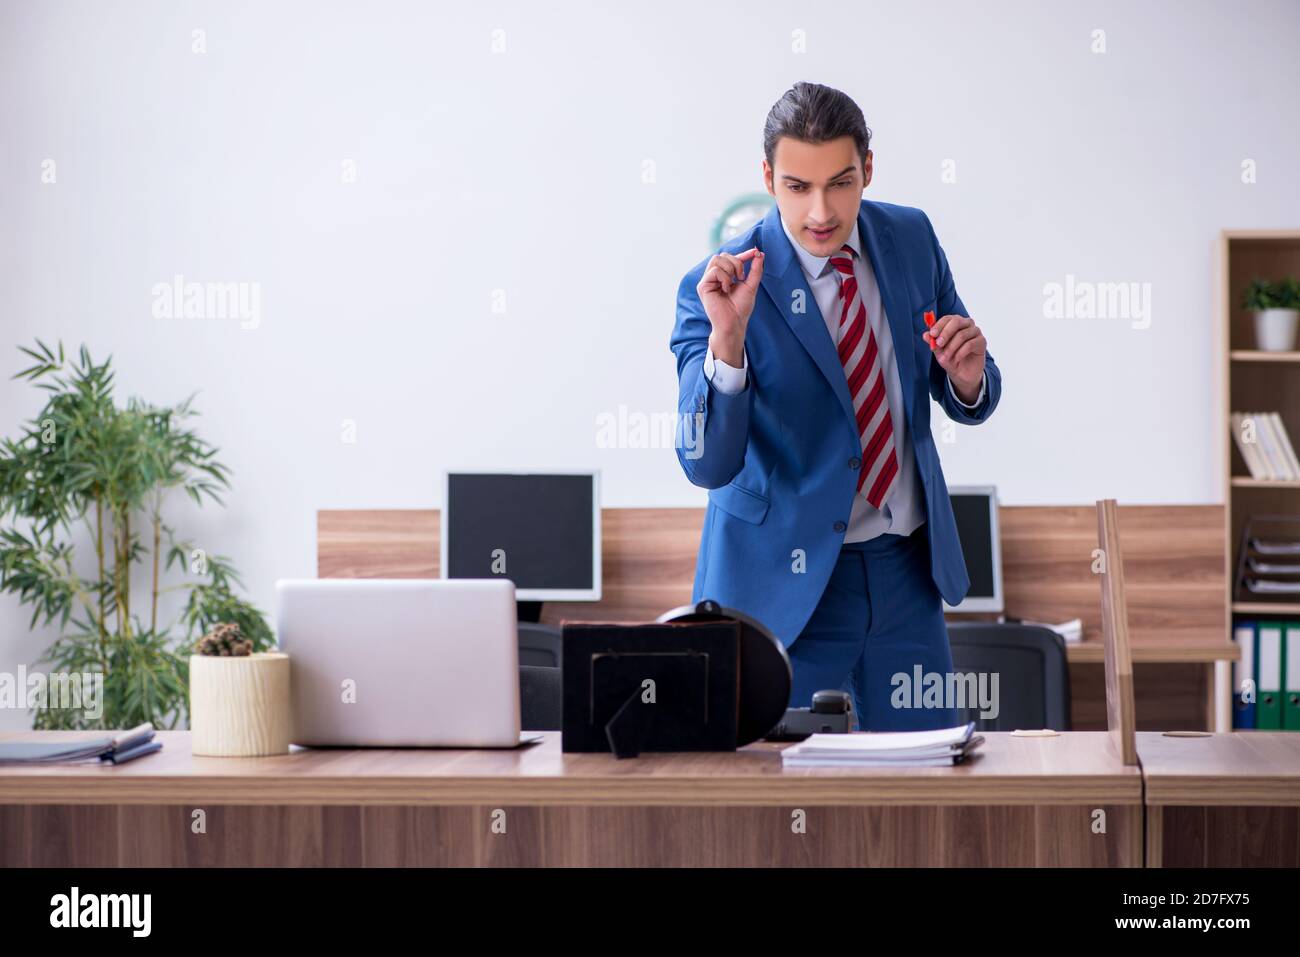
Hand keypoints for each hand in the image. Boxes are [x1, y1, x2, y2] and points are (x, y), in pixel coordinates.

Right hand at [698, 248, 763, 364]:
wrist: (734, 323)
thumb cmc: (740, 308)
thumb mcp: (751, 285)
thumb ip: (755, 269)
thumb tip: (759, 253)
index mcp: (724, 276)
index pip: (731, 258)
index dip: (743, 254)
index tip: (755, 252)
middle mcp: (714, 277)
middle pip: (723, 255)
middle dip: (736, 262)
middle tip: (741, 277)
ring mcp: (707, 281)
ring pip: (717, 259)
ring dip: (730, 269)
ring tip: (733, 283)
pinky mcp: (703, 286)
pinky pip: (714, 270)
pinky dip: (724, 278)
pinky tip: (726, 289)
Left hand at [923, 314, 985, 401]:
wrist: (962, 373)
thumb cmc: (950, 357)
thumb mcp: (939, 351)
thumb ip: (933, 342)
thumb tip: (925, 335)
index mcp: (955, 322)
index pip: (948, 318)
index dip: (939, 325)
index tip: (932, 334)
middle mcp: (967, 324)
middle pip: (956, 322)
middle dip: (945, 333)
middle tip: (938, 344)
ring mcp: (976, 331)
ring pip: (962, 335)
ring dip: (951, 348)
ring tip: (944, 359)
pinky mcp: (982, 342)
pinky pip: (970, 344)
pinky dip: (960, 353)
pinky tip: (955, 360)